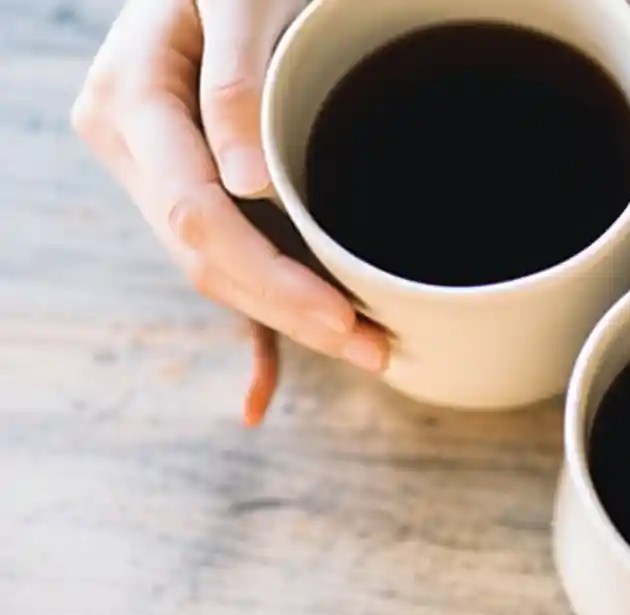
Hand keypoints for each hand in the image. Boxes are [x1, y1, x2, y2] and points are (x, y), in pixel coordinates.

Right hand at [71, 0, 388, 424]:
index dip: (273, 280)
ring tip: (368, 348)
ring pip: (216, 268)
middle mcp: (133, 147)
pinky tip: (260, 396)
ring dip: (288, 318)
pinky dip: (249, 328)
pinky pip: (219, 263)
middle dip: (292, 312)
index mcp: (130, 103)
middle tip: (377, 350)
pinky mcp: (191, 186)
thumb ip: (236, 81)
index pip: (198, 218)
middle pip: (205, 257)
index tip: (345, 317)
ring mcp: (158, 173)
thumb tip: (246, 183)